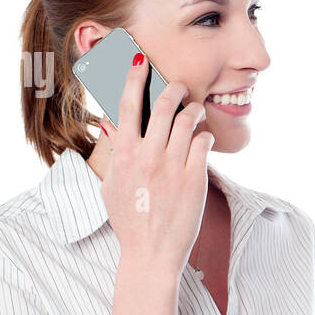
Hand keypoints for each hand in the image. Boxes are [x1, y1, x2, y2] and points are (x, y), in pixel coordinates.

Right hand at [99, 53, 214, 275]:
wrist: (151, 253)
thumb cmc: (129, 220)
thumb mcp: (111, 185)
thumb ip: (113, 153)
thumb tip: (110, 123)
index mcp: (124, 155)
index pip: (128, 104)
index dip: (134, 77)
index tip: (139, 61)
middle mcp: (148, 157)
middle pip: (165, 105)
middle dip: (174, 88)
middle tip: (179, 87)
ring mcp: (173, 167)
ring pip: (189, 120)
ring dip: (194, 109)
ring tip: (195, 111)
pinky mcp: (195, 179)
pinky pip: (204, 143)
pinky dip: (204, 136)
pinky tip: (201, 140)